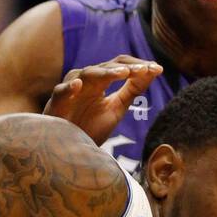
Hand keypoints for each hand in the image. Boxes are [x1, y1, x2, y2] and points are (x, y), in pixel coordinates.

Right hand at [44, 57, 162, 145]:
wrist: (68, 150)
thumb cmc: (89, 128)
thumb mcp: (116, 108)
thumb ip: (132, 90)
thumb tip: (153, 71)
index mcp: (100, 81)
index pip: (120, 66)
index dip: (139, 66)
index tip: (159, 69)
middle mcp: (86, 80)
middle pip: (107, 67)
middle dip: (128, 68)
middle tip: (146, 70)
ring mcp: (71, 89)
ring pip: (87, 74)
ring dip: (105, 73)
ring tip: (123, 73)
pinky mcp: (57, 102)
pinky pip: (62, 90)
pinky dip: (69, 87)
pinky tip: (79, 86)